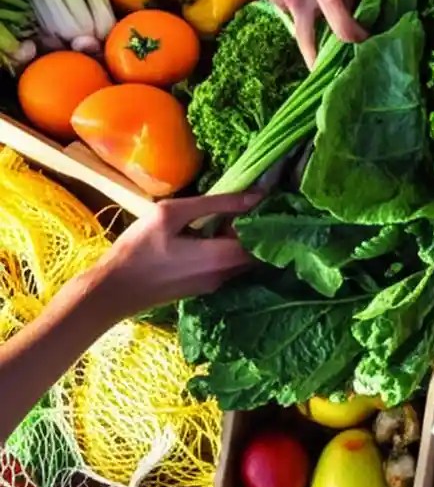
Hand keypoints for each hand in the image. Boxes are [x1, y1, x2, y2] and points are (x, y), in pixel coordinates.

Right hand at [94, 193, 259, 315]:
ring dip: (241, 237)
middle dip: (256, 227)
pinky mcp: (204, 287)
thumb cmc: (138, 249)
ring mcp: (216, 284)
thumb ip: (216, 203)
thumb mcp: (172, 214)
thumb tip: (255, 195)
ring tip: (230, 214)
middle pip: (256, 249)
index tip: (266, 197)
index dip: (268, 217)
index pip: (265, 238)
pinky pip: (227, 264)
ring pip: (242, 258)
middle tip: (246, 202)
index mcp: (222, 257)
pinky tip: (213, 232)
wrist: (111, 291)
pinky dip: (228, 247)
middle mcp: (226, 274)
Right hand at [240, 0, 365, 65]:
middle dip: (318, 63)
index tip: (364, 40)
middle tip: (329, 73)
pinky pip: (284, 6)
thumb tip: (354, 11)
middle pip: (307, 44)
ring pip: (295, 22)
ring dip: (308, 25)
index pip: (342, 30)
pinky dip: (295, 5)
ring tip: (319, 16)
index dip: (357, 40)